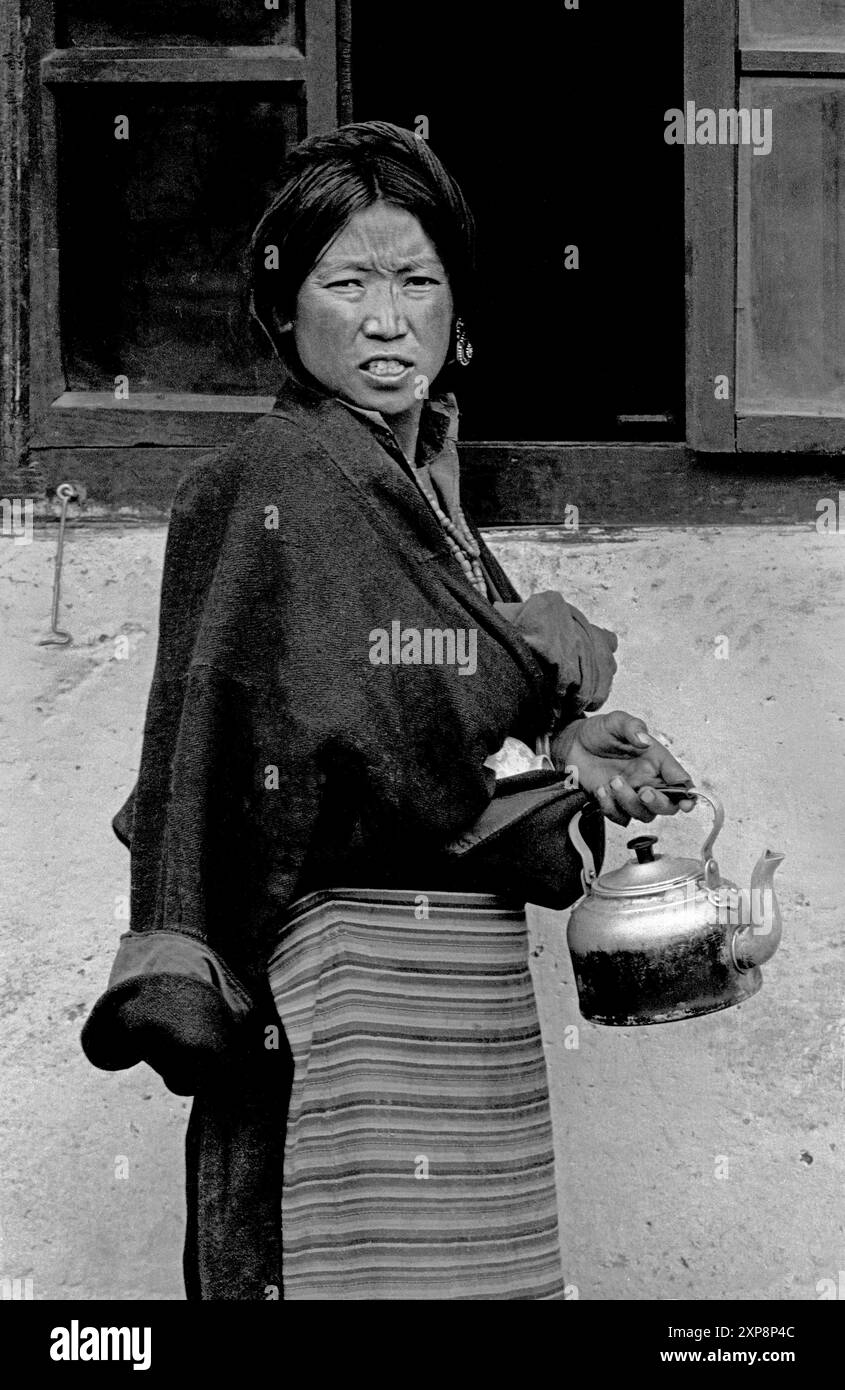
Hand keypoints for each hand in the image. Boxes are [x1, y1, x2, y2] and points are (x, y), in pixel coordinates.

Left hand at [551, 709, 694, 825]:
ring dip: (629, 802)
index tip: (686, 803)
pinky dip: (610, 808)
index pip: (680, 781)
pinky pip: (619, 817)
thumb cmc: (598, 732)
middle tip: (643, 792)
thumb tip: (644, 740)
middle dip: (658, 803)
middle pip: (667, 806)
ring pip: (644, 814)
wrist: (572, 743)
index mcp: (656, 761)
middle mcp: (647, 780)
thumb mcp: (616, 721)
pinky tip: (600, 790)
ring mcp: (631, 794)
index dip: (688, 795)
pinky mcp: (613, 803)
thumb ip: (632, 727)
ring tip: (613, 781)